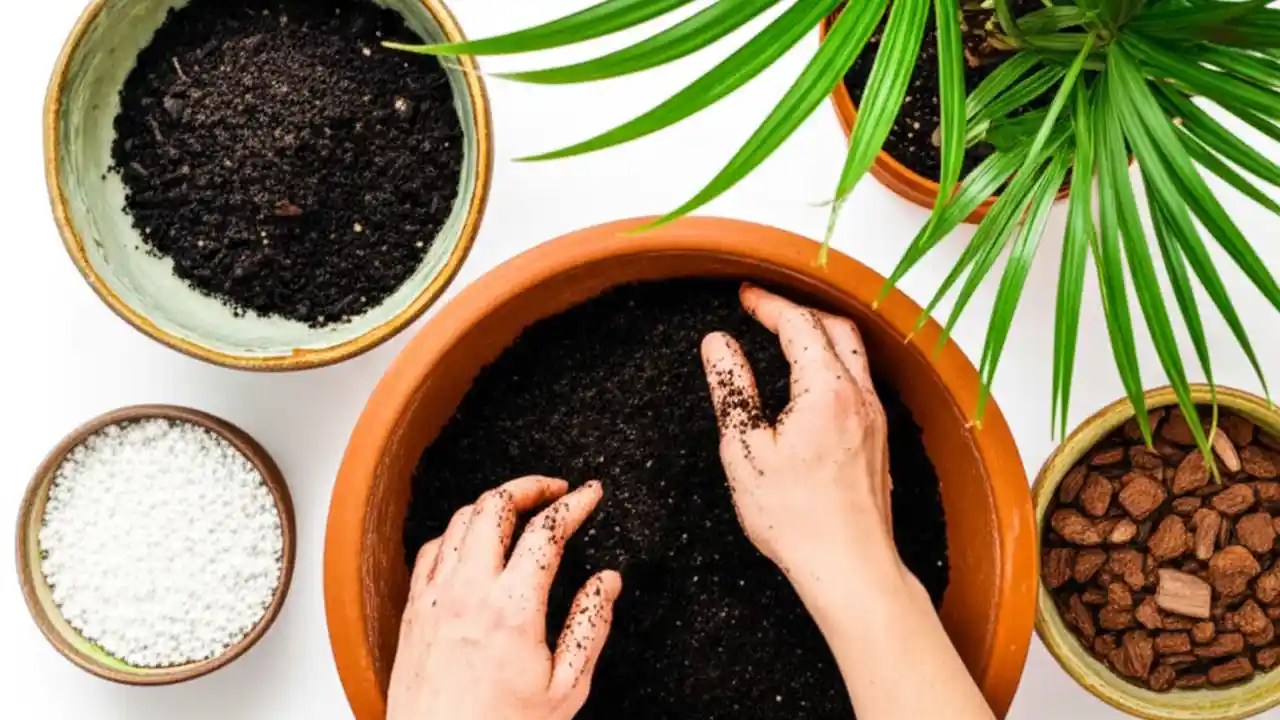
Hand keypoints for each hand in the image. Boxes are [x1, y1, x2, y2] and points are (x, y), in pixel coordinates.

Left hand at [387, 477, 621, 719]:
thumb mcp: (566, 689)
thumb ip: (590, 626)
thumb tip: (608, 581)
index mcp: (512, 609)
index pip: (546, 531)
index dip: (574, 503)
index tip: (591, 494)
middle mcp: (467, 592)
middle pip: (494, 506)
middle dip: (530, 486)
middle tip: (555, 490)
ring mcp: (434, 597)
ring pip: (460, 519)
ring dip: (493, 504)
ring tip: (520, 509)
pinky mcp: (413, 610)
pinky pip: (432, 549)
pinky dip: (457, 532)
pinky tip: (475, 543)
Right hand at [700, 284, 901, 589]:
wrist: (849, 566)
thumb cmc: (797, 518)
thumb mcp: (745, 448)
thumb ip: (732, 389)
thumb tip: (718, 345)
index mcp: (826, 392)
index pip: (798, 325)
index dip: (768, 304)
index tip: (744, 298)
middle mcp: (858, 396)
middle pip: (835, 327)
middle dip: (797, 310)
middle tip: (763, 309)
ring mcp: (874, 417)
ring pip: (853, 353)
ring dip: (819, 334)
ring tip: (785, 336)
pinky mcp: (878, 439)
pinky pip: (858, 380)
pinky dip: (833, 363)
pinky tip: (811, 381)